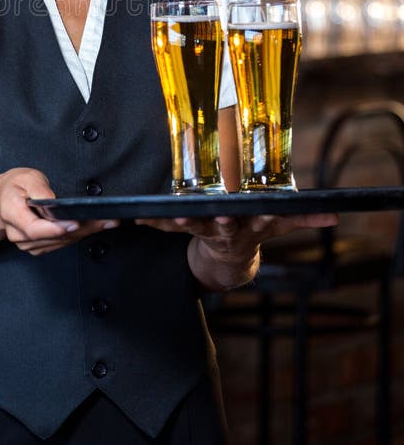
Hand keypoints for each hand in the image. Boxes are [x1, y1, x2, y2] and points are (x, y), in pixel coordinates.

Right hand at [0, 167, 117, 255]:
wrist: (2, 199)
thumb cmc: (15, 186)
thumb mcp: (26, 178)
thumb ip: (40, 190)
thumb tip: (54, 203)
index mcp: (12, 214)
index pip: (34, 229)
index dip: (55, 228)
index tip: (75, 223)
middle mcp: (18, 234)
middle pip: (53, 237)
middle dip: (83, 229)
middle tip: (106, 220)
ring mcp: (27, 244)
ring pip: (60, 242)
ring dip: (85, 233)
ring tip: (106, 222)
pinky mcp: (38, 247)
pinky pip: (60, 244)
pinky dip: (78, 236)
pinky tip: (93, 227)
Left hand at [135, 212, 337, 289]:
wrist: (228, 260)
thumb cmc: (254, 228)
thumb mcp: (279, 224)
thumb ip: (304, 219)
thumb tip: (334, 216)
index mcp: (251, 226)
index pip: (258, 222)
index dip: (260, 218)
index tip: (263, 213)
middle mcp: (229, 230)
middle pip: (224, 227)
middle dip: (218, 222)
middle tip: (215, 217)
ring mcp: (206, 233)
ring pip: (194, 227)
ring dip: (181, 223)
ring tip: (170, 218)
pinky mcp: (186, 231)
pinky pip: (167, 226)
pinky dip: (153, 222)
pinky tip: (138, 217)